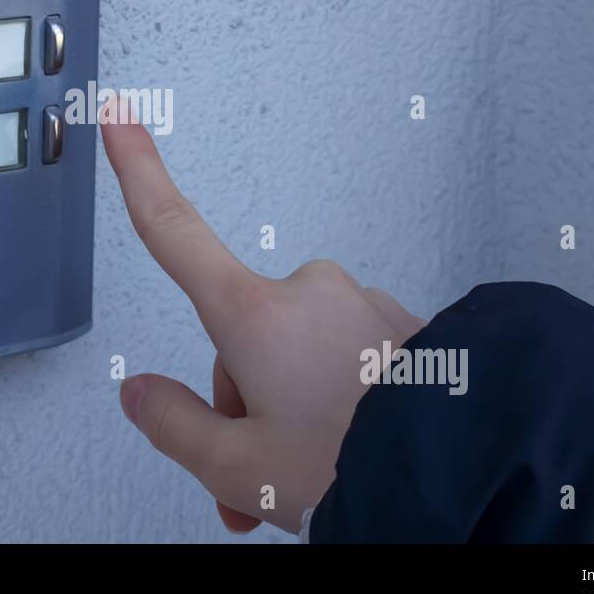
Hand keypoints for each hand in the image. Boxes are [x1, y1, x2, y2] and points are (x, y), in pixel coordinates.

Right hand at [101, 118, 423, 533]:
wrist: (474, 472)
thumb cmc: (355, 470)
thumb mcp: (238, 469)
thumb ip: (175, 425)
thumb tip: (141, 395)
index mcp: (255, 315)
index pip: (175, 231)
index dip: (139, 174)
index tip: (120, 118)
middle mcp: (308, 292)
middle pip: (243, 337)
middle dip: (245, 401)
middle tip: (264, 474)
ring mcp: (361, 304)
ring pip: (298, 354)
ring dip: (296, 408)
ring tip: (320, 472)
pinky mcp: (404, 324)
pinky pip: (349, 356)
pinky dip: (342, 399)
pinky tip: (359, 448)